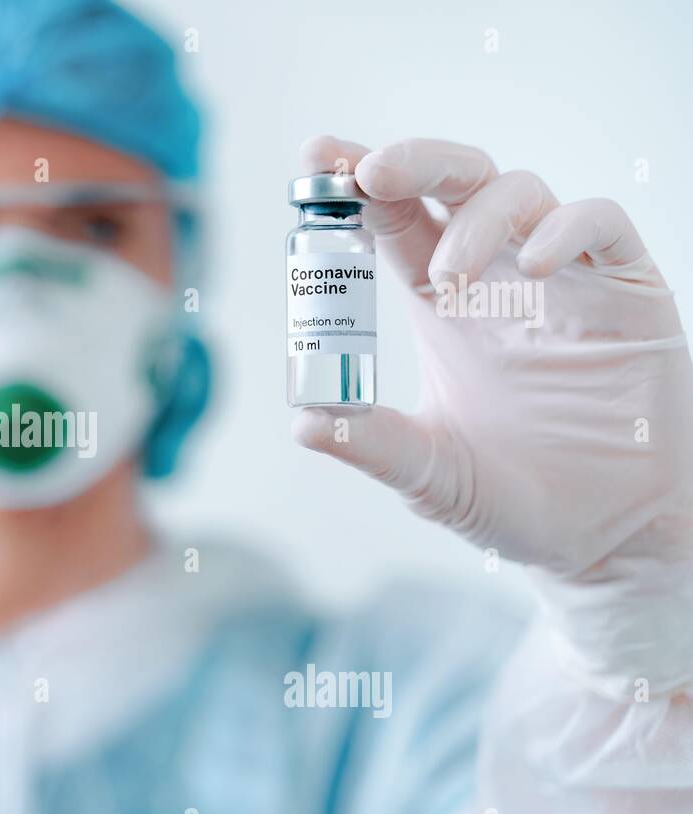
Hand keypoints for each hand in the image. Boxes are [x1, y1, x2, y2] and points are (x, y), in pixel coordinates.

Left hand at [291, 135, 692, 695]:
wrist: (607, 539)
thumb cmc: (514, 502)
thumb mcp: (429, 474)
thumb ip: (373, 443)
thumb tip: (303, 421)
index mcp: (442, 307)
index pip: (395, 222)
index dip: (358, 185)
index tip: (318, 159)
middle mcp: (497, 279)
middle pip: (454, 183)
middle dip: (412, 162)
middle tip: (370, 172)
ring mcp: (563, 278)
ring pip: (519, 191)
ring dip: (477, 217)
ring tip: (451, 276)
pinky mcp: (625, 290)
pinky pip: (601, 223)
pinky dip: (566, 227)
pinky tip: (535, 265)